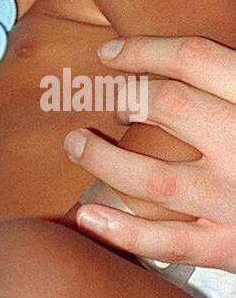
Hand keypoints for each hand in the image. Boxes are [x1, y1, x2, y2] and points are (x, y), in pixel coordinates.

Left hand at [64, 36, 235, 270]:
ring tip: (77, 142)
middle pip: (167, 106)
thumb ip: (234, 78)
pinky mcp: (231, 247)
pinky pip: (168, 241)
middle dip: (124, 97)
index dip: (144, 50)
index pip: (194, 58)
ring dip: (103, 158)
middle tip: (103, 99)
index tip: (111, 54)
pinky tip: (88, 214)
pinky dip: (122, 232)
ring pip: (151, 178)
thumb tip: (194, 57)